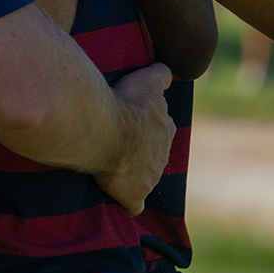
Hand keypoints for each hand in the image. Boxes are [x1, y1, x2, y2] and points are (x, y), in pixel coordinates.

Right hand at [92, 62, 173, 215]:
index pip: (160, 128)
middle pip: (154, 154)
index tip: (127, 123)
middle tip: (117, 144)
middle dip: (140, 151)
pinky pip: (134, 203)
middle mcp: (162, 155)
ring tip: (111, 167)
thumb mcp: (147, 81)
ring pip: (144, 176)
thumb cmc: (126, 104)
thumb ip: (160, 75)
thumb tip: (167, 69)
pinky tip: (120, 197)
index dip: (143, 127)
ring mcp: (150, 177)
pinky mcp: (134, 195)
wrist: (107, 131)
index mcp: (165, 129)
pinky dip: (129, 200)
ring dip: (132, 173)